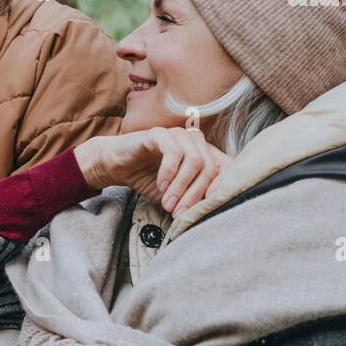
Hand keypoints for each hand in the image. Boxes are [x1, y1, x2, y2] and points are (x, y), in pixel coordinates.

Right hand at [73, 128, 229, 216]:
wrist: (116, 166)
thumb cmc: (147, 178)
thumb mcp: (175, 194)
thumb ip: (193, 198)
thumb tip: (210, 212)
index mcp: (204, 153)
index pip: (228, 167)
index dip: (222, 188)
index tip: (206, 208)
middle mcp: (195, 141)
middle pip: (210, 168)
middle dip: (194, 194)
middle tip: (178, 212)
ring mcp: (178, 135)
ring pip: (195, 160)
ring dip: (181, 186)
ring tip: (167, 202)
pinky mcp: (160, 133)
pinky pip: (174, 152)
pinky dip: (169, 173)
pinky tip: (160, 185)